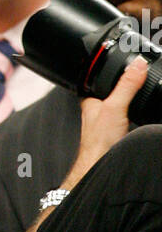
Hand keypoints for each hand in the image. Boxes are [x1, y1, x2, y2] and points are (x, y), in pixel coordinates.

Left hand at [68, 57, 147, 185]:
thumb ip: (126, 85)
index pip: (98, 80)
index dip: (109, 71)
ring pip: (119, 107)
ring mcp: (105, 124)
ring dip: (129, 103)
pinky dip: (133, 117)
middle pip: (111, 93)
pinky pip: (126, 120)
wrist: (100, 166)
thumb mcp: (115, 106)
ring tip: (141, 96)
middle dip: (124, 88)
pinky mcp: (114, 135)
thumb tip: (138, 65)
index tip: (125, 65)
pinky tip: (137, 120)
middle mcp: (96, 112)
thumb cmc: (99, 141)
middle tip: (139, 80)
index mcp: (91, 101)